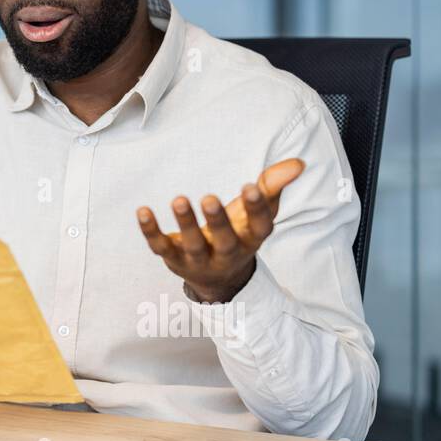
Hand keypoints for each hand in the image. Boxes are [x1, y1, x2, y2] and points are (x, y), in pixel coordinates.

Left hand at [135, 158, 305, 302]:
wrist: (217, 277)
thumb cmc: (240, 232)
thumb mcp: (258, 212)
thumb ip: (273, 186)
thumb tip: (298, 163)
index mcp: (251, 239)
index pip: (259, 226)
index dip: (257, 209)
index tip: (251, 187)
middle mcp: (227, 253)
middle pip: (225, 241)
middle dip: (217, 221)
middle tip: (209, 197)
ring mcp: (199, 259)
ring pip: (193, 245)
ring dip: (185, 224)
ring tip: (179, 199)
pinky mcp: (173, 258)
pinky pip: (160, 246)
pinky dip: (150, 231)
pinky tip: (142, 211)